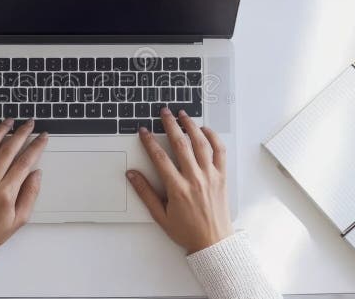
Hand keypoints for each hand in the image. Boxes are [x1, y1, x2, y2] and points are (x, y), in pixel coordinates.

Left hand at [0, 118, 46, 252]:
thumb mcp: (19, 221)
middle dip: (21, 133)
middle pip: (8, 150)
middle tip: (29, 124)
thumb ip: (30, 195)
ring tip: (8, 121)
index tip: (43, 137)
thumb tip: (36, 174)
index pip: (24, 162)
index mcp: (5, 194)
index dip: (36, 146)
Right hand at [127, 108, 233, 253]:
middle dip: (170, 125)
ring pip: (201, 144)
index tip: (144, 131)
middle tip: (164, 113)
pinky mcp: (222, 176)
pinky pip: (220, 151)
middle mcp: (195, 179)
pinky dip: (213, 137)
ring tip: (183, 115)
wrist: (213, 241)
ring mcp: (210, 176)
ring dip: (191, 126)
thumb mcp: (160, 215)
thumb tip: (132, 175)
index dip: (150, 142)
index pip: (160, 158)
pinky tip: (205, 130)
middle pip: (181, 144)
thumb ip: (145, 193)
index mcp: (178, 189)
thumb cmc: (187, 230)